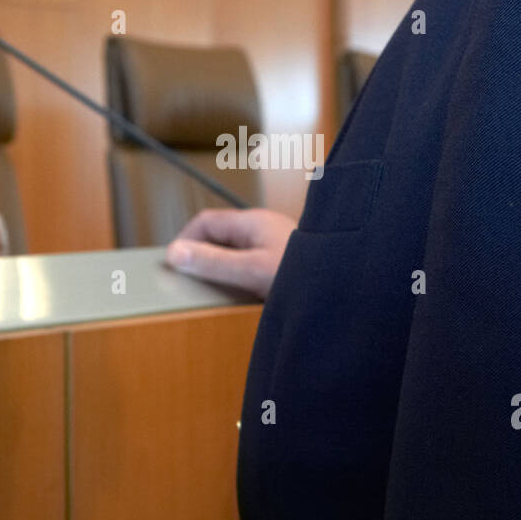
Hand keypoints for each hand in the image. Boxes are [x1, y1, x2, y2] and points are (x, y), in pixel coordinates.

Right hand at [165, 207, 295, 299]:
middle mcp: (263, 230)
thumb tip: (174, 254)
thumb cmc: (306, 273)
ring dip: (219, 270)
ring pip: (235, 254)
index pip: (205, 222)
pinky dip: (238, 280)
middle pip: (219, 238)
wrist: (348, 284)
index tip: (172, 266)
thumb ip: (213, 263)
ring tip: (209, 292)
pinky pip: (250, 267)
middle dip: (200, 257)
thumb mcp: (252, 270)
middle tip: (186, 282)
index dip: (184, 241)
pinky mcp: (283, 265)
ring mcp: (274, 246)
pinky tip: (239, 298)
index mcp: (252, 222)